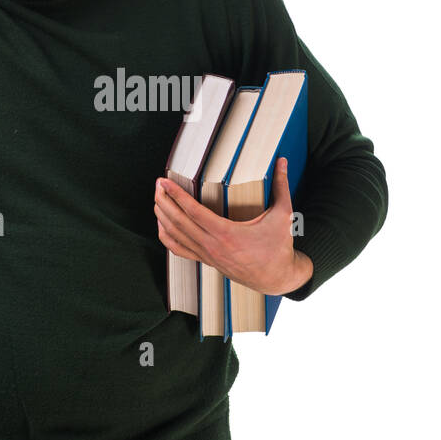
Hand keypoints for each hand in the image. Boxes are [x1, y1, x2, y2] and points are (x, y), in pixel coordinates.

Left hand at [154, 157, 311, 296]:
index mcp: (227, 234)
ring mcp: (207, 256)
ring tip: (157, 200)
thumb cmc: (279, 247)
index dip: (176, 195)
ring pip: (175, 236)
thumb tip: (283, 162)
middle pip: (178, 222)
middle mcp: (213, 246)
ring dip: (162, 217)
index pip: (193, 211)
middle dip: (164, 201)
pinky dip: (167, 237)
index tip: (165, 181)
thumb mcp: (283, 215)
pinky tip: (162, 225)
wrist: (277, 278)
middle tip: (157, 185)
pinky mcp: (207, 261)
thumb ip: (282, 186)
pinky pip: (179, 250)